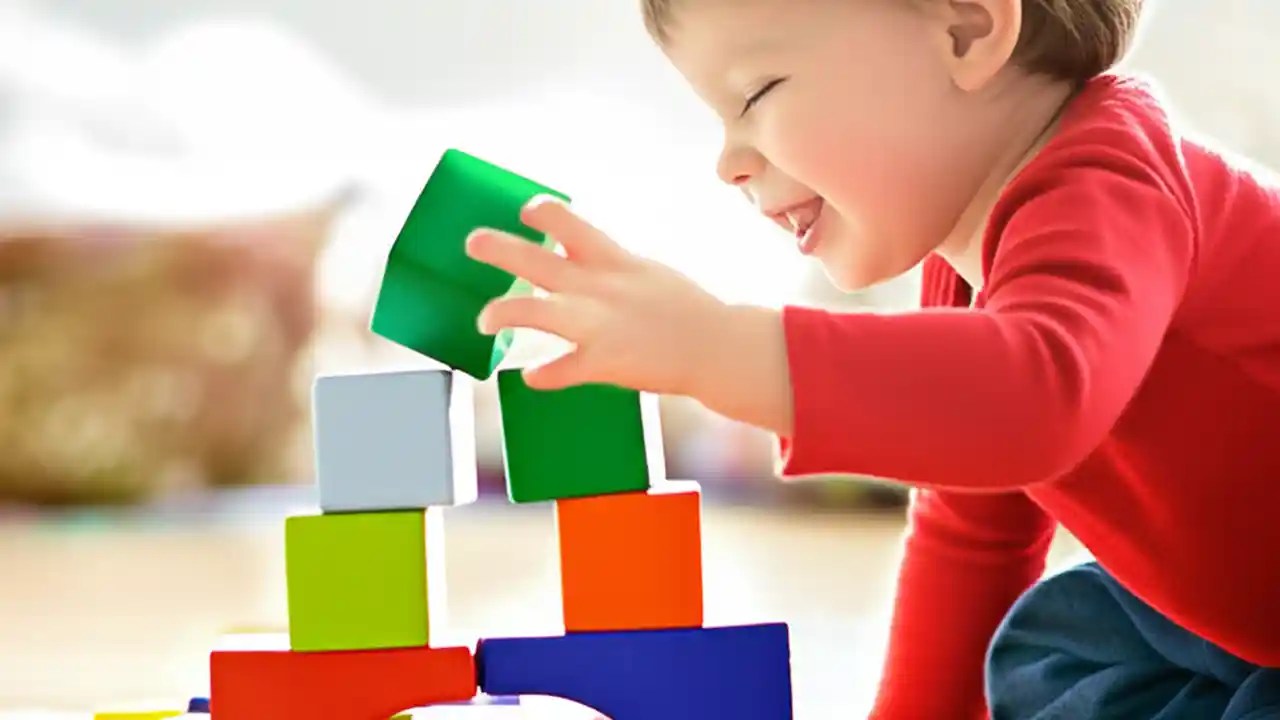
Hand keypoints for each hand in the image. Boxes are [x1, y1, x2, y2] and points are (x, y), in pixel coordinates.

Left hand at [464, 195, 728, 396]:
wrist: (717, 347)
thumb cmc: (684, 309)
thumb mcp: (645, 271)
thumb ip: (607, 266)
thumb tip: (576, 258)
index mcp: (612, 260)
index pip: (567, 221)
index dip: (539, 212)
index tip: (523, 211)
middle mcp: (599, 287)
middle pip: (537, 259)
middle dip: (499, 248)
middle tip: (472, 241)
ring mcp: (598, 325)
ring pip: (536, 312)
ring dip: (504, 313)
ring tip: (484, 321)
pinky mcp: (603, 363)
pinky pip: (561, 370)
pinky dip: (543, 375)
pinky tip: (531, 377)